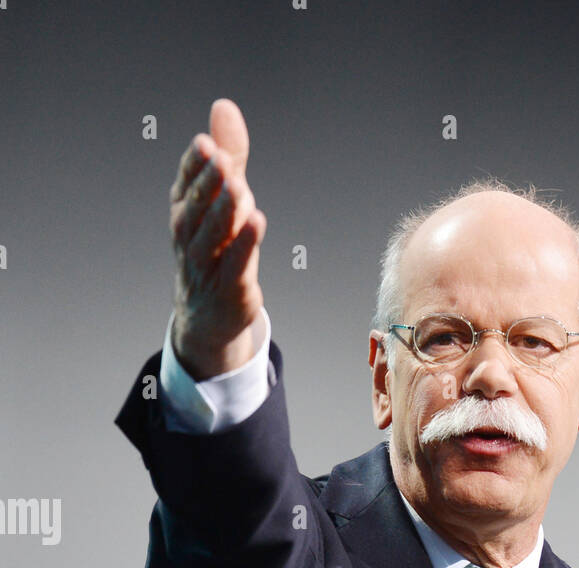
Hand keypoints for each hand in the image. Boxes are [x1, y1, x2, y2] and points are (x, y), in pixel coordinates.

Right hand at [168, 98, 266, 378]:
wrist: (208, 313)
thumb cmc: (215, 246)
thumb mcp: (221, 197)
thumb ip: (228, 153)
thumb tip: (224, 106)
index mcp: (183, 210)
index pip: (185, 183)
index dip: (195, 163)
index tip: (205, 142)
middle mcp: (188, 236)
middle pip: (196, 207)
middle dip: (207, 183)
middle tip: (220, 158)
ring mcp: (207, 264)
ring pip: (211, 236)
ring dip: (224, 211)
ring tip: (238, 185)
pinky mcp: (229, 287)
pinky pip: (235, 264)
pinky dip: (244, 244)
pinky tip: (256, 221)